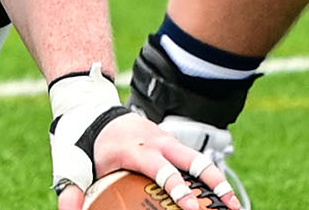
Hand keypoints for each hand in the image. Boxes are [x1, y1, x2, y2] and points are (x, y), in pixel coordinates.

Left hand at [49, 73, 241, 209]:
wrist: (91, 109)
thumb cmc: (84, 142)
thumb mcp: (74, 167)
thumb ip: (72, 193)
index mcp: (135, 149)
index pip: (163, 170)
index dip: (178, 190)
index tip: (192, 208)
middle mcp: (157, 142)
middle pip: (194, 161)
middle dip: (216, 184)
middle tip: (232, 207)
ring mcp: (166, 140)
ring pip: (200, 159)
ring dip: (220, 181)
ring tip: (236, 205)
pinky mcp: (170, 143)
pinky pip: (193, 159)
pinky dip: (209, 175)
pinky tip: (219, 196)